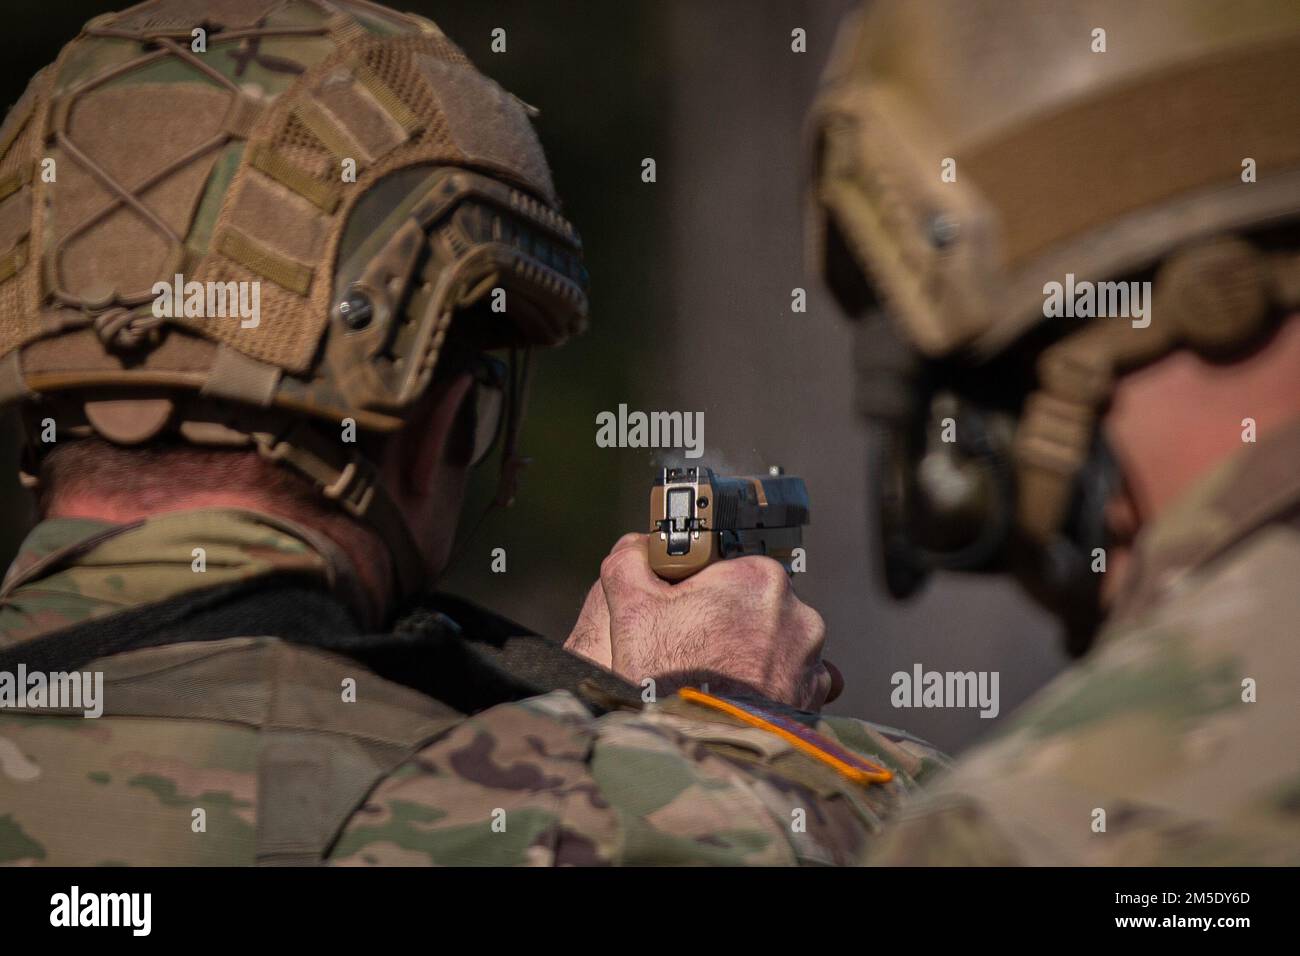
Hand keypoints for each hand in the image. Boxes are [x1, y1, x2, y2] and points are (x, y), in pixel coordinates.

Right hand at [565, 533, 840, 709]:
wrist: (703, 749)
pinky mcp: (815, 696)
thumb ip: (630, 563)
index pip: (726, 568)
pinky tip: (739, 697)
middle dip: (724, 621)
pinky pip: (792, 679)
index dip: (697, 589)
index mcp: (757, 577)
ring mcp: (811, 656)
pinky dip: (770, 685)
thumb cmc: (669, 677)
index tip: (678, 611)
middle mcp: (796, 610)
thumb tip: (636, 547)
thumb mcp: (631, 610)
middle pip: (751, 604)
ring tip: (713, 679)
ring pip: (774, 641)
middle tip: (690, 650)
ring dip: (750, 653)